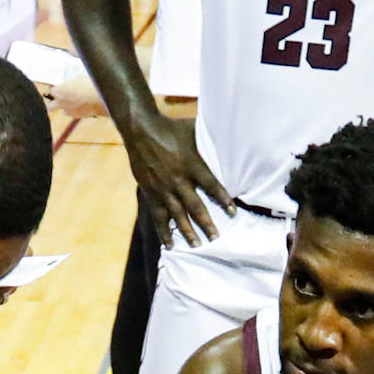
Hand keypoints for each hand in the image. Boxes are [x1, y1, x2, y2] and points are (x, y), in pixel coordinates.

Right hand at [123, 105, 235, 248]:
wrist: (141, 130)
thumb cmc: (171, 128)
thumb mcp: (194, 131)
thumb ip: (209, 142)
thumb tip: (230, 138)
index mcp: (192, 165)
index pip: (211, 186)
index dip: (223, 199)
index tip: (233, 212)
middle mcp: (178, 180)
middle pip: (196, 206)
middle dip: (207, 223)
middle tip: (216, 237)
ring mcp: (164, 189)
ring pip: (178, 215)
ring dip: (188, 231)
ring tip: (197, 245)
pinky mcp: (151, 194)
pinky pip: (159, 216)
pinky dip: (164, 231)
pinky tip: (170, 244)